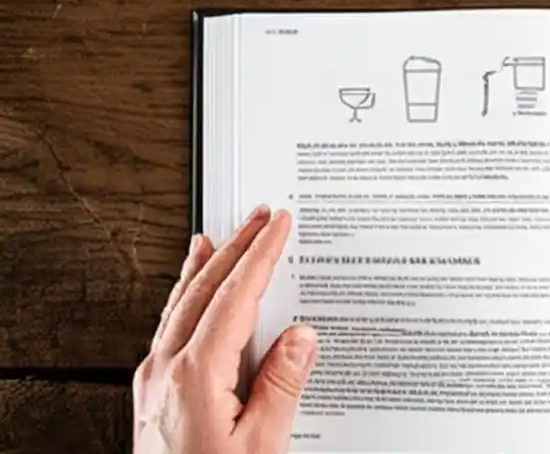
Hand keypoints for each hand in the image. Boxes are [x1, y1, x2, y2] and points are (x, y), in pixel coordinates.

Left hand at [133, 206, 315, 453]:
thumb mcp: (262, 445)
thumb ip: (281, 386)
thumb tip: (300, 336)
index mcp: (195, 376)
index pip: (235, 298)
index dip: (260, 255)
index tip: (278, 225)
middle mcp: (166, 371)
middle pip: (202, 291)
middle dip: (235, 248)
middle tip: (259, 216)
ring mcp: (153, 381)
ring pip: (178, 306)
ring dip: (203, 267)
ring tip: (215, 237)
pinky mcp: (151, 395)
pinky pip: (167, 327)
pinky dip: (183, 298)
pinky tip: (188, 296)